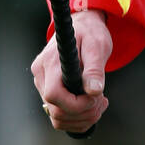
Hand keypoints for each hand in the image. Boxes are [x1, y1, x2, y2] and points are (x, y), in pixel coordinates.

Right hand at [31, 10, 111, 133]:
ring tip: (100, 102)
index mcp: (50, 62)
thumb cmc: (90, 33)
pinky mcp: (48, 91)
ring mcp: (42, 85)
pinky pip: (59, 116)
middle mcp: (41, 75)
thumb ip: (94, 69)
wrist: (82, 27)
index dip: (76, 104)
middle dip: (84, 112)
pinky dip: (77, 118)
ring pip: (57, 118)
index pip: (54, 95)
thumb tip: (94, 91)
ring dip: (82, 118)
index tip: (96, 97)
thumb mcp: (97, 46)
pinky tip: (92, 105)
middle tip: (102, 100)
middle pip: (56, 110)